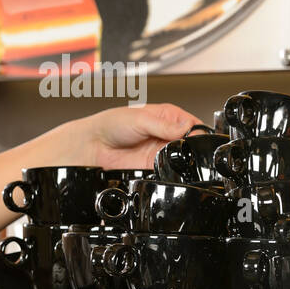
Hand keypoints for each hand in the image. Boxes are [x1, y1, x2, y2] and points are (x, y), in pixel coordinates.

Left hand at [70, 103, 204, 169]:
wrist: (91, 146)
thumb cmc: (110, 124)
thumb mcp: (140, 118)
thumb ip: (165, 125)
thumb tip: (186, 127)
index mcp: (168, 117)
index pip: (194, 124)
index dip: (198, 131)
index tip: (195, 136)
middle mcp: (167, 135)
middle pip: (191, 143)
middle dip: (190, 147)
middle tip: (179, 146)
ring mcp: (161, 152)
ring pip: (183, 159)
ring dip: (180, 158)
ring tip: (166, 153)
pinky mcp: (154, 167)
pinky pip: (170, 171)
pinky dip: (170, 170)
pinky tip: (163, 164)